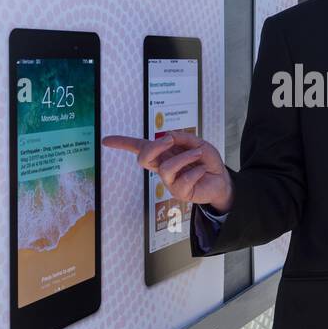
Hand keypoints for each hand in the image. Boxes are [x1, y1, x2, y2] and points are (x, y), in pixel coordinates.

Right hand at [101, 130, 233, 212]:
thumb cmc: (206, 161)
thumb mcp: (197, 144)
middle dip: (153, 146)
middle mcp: (162, 167)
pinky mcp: (179, 192)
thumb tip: (167, 136)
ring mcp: (169, 181)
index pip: (139, 147)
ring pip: (166, 167)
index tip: (105, 140)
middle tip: (170, 140)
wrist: (222, 179)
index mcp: (163, 153)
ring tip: (199, 154)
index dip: (122, 143)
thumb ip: (183, 138)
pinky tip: (202, 171)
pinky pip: (183, 179)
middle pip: (143, 157)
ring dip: (184, 157)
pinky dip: (196, 170)